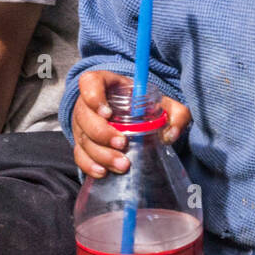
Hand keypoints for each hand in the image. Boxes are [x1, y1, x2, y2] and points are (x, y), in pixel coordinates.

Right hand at [70, 70, 190, 178]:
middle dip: (102, 133)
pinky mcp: (82, 143)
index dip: (94, 97)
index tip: (108, 113)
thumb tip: (170, 135)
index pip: (89, 82)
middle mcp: (87, 103)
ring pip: (83, 138)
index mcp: (105, 84)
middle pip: (84, 116)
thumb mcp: (163, 103)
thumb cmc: (143, 105)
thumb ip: (175, 113)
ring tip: (122, 164)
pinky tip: (104, 172)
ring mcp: (82, 124)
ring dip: (101, 154)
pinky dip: (89, 165)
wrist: (129, 115)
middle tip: (122, 144)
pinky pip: (79, 155)